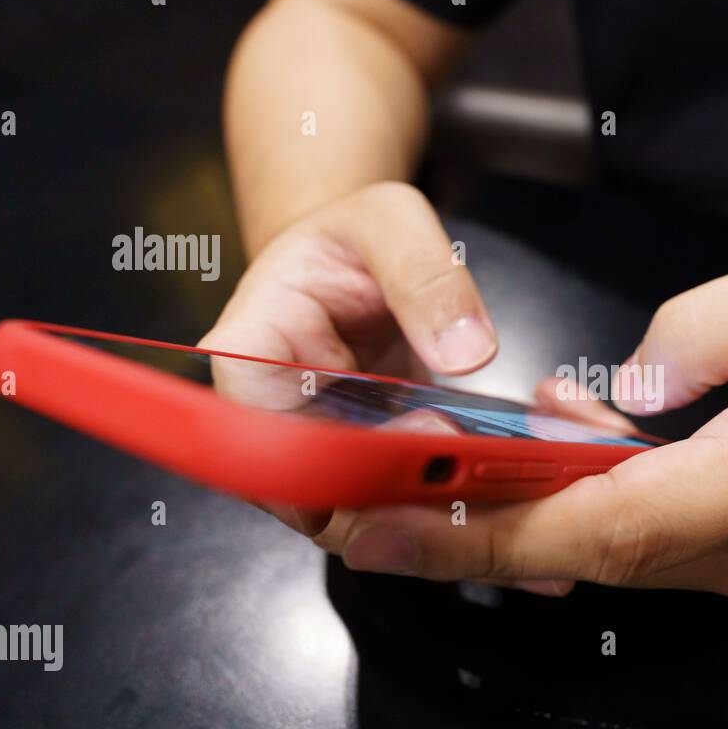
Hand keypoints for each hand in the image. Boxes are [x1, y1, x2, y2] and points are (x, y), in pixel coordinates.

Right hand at [201, 181, 497, 533]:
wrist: (359, 262)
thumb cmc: (356, 236)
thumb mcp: (392, 222)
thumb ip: (426, 276)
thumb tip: (466, 352)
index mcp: (251, 345)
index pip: (250, 425)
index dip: (305, 467)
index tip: (375, 474)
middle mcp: (271, 409)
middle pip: (304, 486)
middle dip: (378, 492)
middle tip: (447, 469)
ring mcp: (315, 443)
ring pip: (350, 506)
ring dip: (410, 503)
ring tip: (471, 474)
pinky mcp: (358, 462)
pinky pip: (388, 498)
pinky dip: (432, 495)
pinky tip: (477, 478)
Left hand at [327, 248, 727, 596]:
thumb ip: (711, 326)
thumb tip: (624, 381)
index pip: (607, 520)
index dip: (499, 524)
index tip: (402, 516)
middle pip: (578, 558)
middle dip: (459, 545)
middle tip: (351, 520)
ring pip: (595, 560)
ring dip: (497, 535)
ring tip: (402, 497)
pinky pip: (628, 548)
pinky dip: (556, 523)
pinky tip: (515, 477)